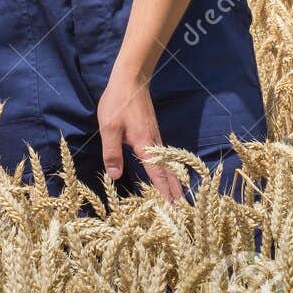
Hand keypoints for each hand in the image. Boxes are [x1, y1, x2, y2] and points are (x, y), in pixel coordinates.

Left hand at [96, 70, 183, 201]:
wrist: (132, 79)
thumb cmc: (118, 102)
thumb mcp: (109, 127)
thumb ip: (112, 152)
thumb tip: (115, 177)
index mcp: (144, 144)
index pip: (157, 174)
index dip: (164, 193)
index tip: (173, 210)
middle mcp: (155, 143)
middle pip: (169, 172)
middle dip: (176, 192)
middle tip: (182, 213)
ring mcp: (156, 137)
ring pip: (168, 165)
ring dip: (174, 182)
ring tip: (178, 199)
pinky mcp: (153, 133)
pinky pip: (164, 157)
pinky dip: (168, 170)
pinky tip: (167, 175)